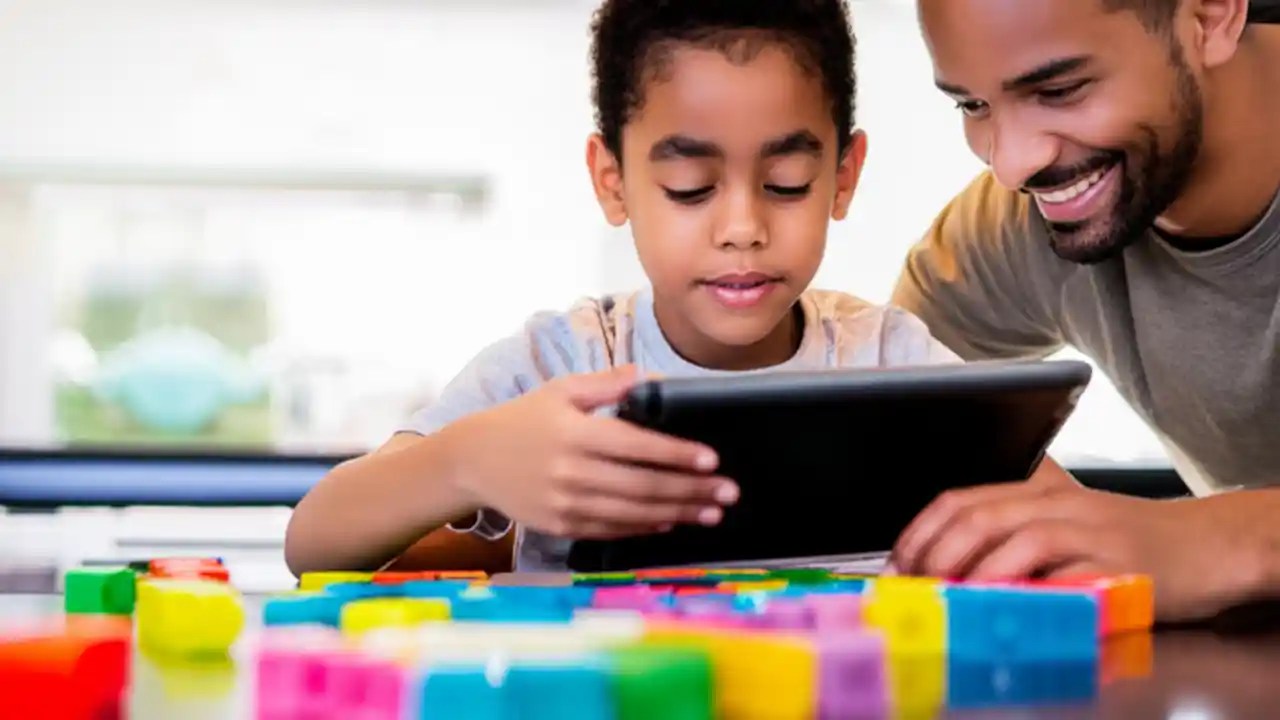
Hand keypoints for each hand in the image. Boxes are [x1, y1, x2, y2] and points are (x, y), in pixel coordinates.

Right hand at [440, 365, 737, 539]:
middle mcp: (572, 472)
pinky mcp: (561, 527)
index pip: (637, 446)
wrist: (473, 460)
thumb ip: (608, 383)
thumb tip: (653, 379)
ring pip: (632, 514)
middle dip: (690, 490)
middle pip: (643, 486)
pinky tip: (670, 522)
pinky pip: (611, 530)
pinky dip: (644, 528)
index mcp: (576, 433)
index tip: (711, 459)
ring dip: (676, 514)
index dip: (677, 454)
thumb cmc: (523, 419)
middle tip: (727, 492)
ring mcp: (566, 504)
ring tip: (711, 513)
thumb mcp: (562, 390)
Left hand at [889, 463, 1266, 622]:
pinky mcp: (1116, 564)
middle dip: (935, 554)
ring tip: (951, 598)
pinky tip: (1009, 607)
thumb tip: (940, 555)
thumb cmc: (1126, 538)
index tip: (897, 565)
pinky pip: (1065, 576)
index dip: (920, 532)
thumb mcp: (1063, 517)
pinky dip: (1031, 592)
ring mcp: (1087, 531)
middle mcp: (1056, 504)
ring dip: (975, 572)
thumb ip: (1011, 528)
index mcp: (1035, 490)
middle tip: (915, 587)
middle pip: (979, 516)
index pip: (960, 499)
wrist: (1205, 543)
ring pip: (1017, 540)